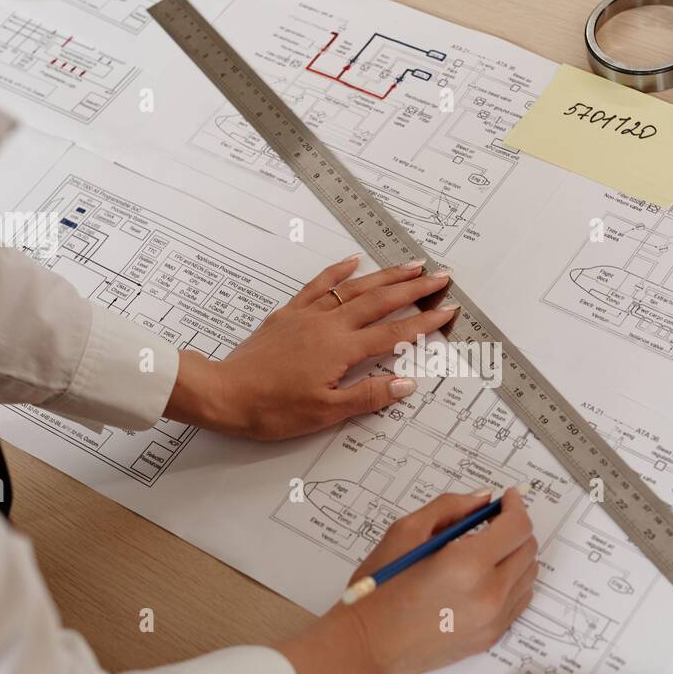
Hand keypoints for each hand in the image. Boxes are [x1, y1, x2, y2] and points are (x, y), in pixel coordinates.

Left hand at [165, 254, 457, 439]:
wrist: (224, 394)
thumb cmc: (272, 409)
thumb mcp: (325, 412)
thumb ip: (368, 395)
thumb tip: (405, 383)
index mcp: (341, 349)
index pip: (394, 332)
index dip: (424, 321)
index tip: (447, 310)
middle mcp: (329, 324)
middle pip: (380, 300)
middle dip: (414, 287)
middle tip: (441, 275)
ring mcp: (308, 315)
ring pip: (355, 287)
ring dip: (385, 274)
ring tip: (411, 264)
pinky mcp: (289, 314)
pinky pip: (319, 285)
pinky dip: (338, 271)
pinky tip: (353, 261)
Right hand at [275, 489, 537, 673]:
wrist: (367, 645)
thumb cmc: (380, 588)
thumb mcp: (405, 532)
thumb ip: (449, 507)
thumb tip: (483, 499)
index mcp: (467, 564)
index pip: (517, 526)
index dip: (515, 505)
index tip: (507, 498)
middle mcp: (488, 594)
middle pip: (528, 549)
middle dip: (514, 528)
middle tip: (491, 522)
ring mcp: (493, 620)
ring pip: (528, 575)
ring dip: (514, 556)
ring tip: (486, 551)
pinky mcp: (491, 637)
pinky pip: (519, 601)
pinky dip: (510, 582)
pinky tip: (484, 578)